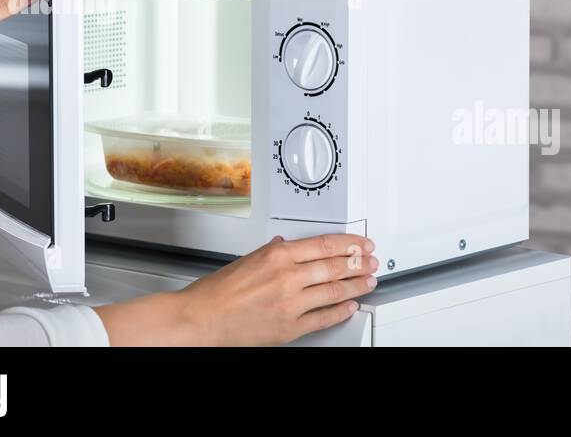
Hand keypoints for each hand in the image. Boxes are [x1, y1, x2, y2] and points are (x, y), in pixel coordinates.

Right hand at [95, 234, 379, 345]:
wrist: (199, 321)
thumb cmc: (216, 294)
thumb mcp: (245, 261)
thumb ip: (270, 253)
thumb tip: (286, 245)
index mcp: (276, 256)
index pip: (324, 245)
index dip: (349, 244)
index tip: (362, 244)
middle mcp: (286, 277)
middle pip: (334, 266)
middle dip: (358, 263)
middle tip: (371, 262)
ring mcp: (290, 303)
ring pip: (334, 291)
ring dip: (356, 285)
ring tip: (369, 281)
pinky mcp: (290, 327)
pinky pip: (323, 318)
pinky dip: (340, 311)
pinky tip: (350, 306)